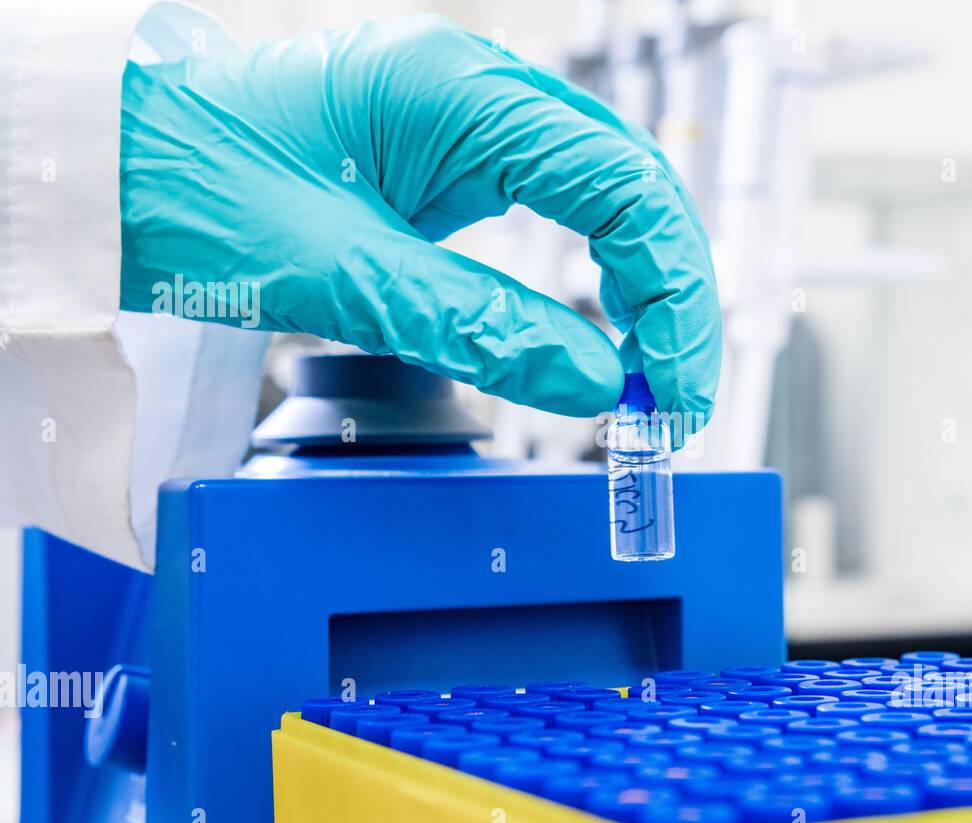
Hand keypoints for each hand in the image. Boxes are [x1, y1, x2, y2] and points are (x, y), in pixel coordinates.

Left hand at [119, 15, 720, 425]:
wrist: (118, 161)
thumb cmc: (194, 184)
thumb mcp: (339, 273)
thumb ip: (477, 327)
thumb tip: (594, 384)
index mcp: (460, 93)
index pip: (626, 185)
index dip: (671, 295)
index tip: (670, 389)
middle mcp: (482, 92)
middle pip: (636, 186)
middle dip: (672, 298)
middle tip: (671, 399)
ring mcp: (472, 121)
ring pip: (609, 197)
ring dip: (644, 287)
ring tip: (649, 376)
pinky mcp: (454, 159)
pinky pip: (559, 209)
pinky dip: (595, 274)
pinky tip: (604, 325)